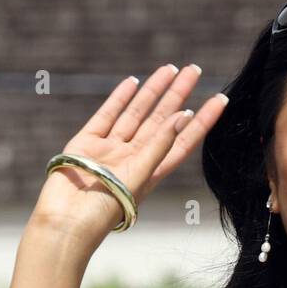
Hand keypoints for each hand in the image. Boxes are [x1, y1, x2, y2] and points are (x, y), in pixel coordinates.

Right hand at [29, 64, 227, 248]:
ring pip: (136, 114)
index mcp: (151, 172)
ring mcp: (110, 149)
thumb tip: (184, 115)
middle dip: (178, 95)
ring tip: (169, 69)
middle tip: (194, 69)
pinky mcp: (87, 142)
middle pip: (162, 121)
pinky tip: (133, 82)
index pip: (184, 141)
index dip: (203, 121)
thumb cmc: (106, 207)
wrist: (66, 219)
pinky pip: (107, 115)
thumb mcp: (139, 176)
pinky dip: (119, 98)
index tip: (220, 99)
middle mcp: (133, 158)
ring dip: (153, 92)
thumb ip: (159, 145)